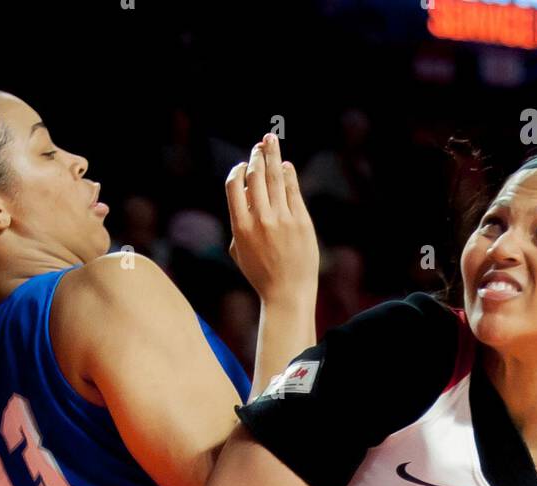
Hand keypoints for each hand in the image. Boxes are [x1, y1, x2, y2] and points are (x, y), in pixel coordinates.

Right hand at [225, 133, 319, 306]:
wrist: (288, 294)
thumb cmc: (262, 274)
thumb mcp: (240, 252)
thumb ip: (239, 224)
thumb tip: (245, 196)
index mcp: (240, 227)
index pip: (234, 186)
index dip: (238, 171)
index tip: (243, 166)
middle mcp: (260, 220)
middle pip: (256, 176)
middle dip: (257, 156)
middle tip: (260, 144)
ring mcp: (282, 219)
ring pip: (275, 178)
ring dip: (272, 156)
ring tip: (271, 140)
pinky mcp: (301, 221)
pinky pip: (293, 190)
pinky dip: (288, 175)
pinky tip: (286, 166)